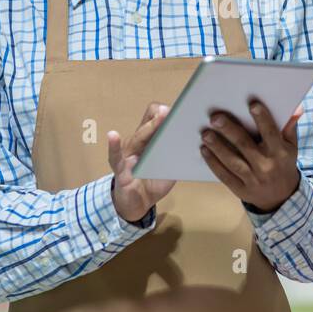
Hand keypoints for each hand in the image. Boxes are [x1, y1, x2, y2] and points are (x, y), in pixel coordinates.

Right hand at [108, 102, 175, 223]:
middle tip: (173, 110)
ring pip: (138, 136)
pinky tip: (113, 136)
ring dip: (150, 127)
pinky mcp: (120, 169)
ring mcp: (128, 154)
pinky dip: (114, 146)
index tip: (182, 108)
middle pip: (148, 123)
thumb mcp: (168, 166)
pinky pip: (115, 156)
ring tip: (161, 117)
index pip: (155, 117)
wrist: (137, 204)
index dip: (167, 112)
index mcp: (149, 139)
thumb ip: (177, 153)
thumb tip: (199, 141)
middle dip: (162, 116)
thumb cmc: (153, 181)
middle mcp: (137, 142)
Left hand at [199, 98, 303, 211]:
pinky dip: (213, 163)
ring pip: (232, 161)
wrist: (282, 199)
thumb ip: (290, 127)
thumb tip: (297, 108)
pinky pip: (225, 175)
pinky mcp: (241, 190)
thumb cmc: (284, 165)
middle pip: (245, 146)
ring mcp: (253, 180)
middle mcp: (266, 166)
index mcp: (280, 153)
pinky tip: (204, 150)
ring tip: (205, 134)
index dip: (262, 118)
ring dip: (217, 147)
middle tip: (215, 118)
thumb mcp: (291, 147)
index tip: (252, 104)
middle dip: (230, 131)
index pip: (271, 133)